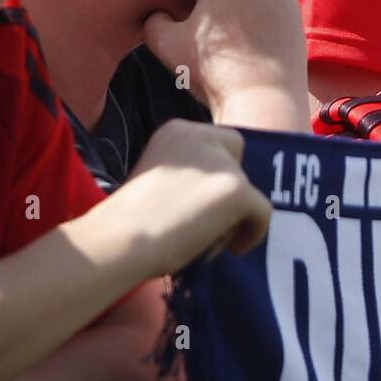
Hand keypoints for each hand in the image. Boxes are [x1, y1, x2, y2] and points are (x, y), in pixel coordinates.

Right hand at [119, 118, 273, 273]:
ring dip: (231, 216)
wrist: (117, 240)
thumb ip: (187, 177)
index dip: (216, 173)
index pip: (217, 142)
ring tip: (202, 242)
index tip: (198, 203)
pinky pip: (263, 213)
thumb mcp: (157, 181)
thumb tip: (217, 198)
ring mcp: (220, 162)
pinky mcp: (237, 188)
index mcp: (175, 130)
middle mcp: (200, 136)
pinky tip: (233, 250)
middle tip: (211, 219)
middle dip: (231, 183)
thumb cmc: (126, 225)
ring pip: (247, 190)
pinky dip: (253, 233)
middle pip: (238, 155)